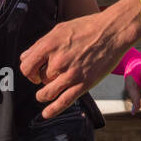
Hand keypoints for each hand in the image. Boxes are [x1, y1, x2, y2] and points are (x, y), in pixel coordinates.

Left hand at [20, 0, 140, 118]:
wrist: (113, 31)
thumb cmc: (89, 27)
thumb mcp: (60, 29)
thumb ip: (42, 43)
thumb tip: (26, 56)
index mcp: (50, 45)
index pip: (26, 65)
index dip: (28, 71)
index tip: (33, 72)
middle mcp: (58, 61)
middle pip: (38, 79)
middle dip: (40, 80)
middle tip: (47, 77)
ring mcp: (71, 73)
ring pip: (47, 93)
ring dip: (43, 95)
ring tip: (44, 94)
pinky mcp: (84, 83)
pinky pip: (63, 102)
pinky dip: (53, 110)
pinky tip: (46, 114)